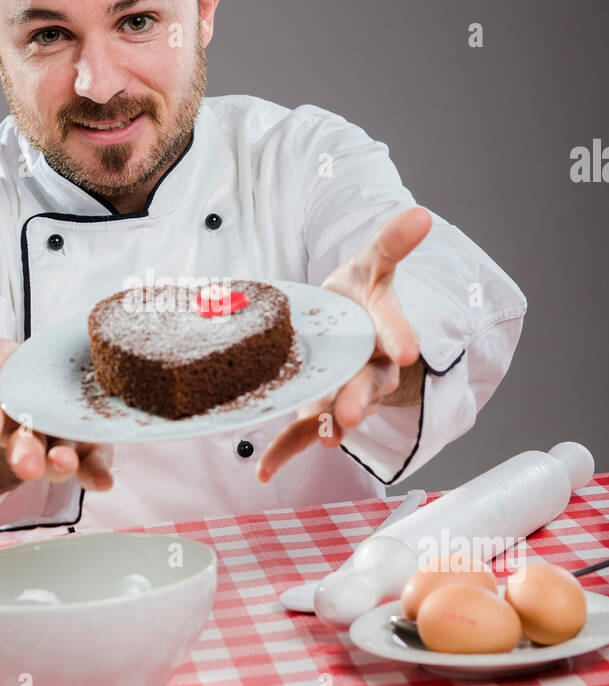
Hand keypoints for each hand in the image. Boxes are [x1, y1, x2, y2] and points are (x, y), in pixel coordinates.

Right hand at [0, 322, 113, 491]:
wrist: (36, 372)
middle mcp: (23, 436)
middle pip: (24, 450)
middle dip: (25, 458)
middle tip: (27, 466)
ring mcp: (55, 442)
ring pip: (58, 459)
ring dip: (62, 464)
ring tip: (64, 461)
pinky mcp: (87, 445)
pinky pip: (93, 460)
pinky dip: (98, 472)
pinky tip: (104, 482)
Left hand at [256, 206, 431, 482]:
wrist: (346, 331)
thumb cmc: (357, 299)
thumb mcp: (372, 266)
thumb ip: (392, 243)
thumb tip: (423, 212)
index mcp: (382, 331)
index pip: (393, 332)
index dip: (399, 339)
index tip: (405, 351)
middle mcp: (368, 370)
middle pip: (367, 386)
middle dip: (359, 399)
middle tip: (351, 413)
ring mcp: (343, 395)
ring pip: (338, 414)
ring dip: (330, 427)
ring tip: (325, 439)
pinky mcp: (316, 413)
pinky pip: (300, 436)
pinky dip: (282, 455)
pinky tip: (262, 473)